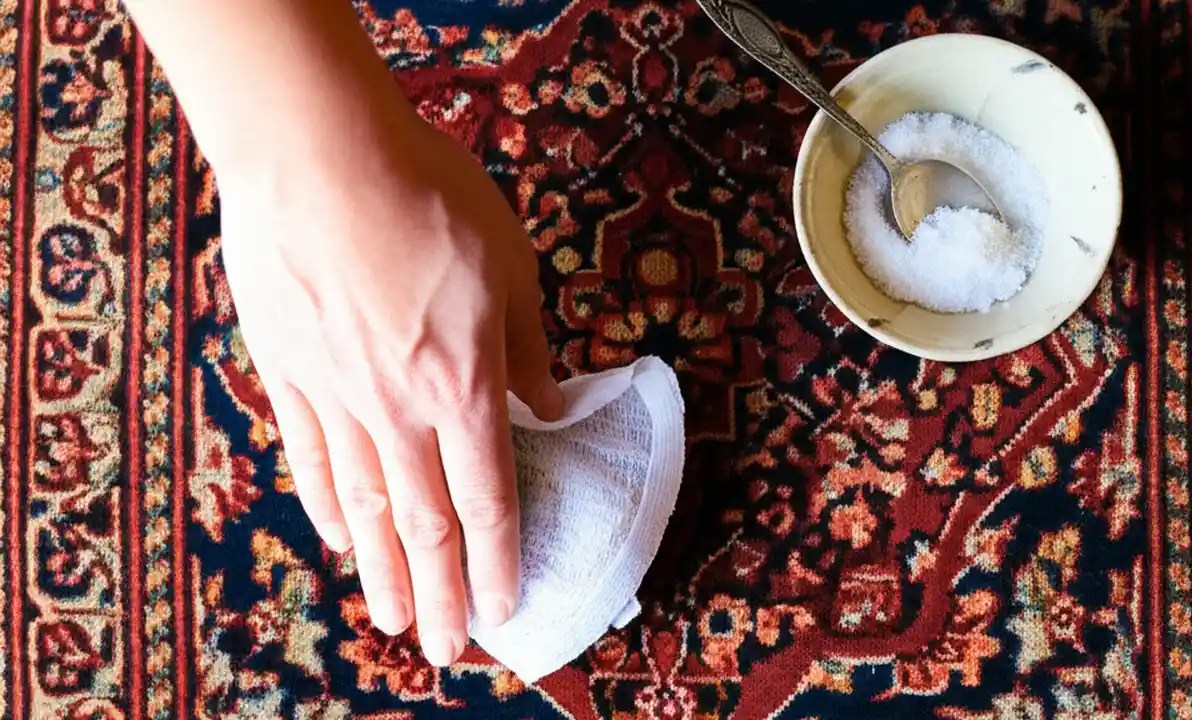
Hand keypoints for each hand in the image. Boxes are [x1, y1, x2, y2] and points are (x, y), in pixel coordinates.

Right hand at [216, 114, 563, 665]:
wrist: (318, 154)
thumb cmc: (425, 197)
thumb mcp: (509, 265)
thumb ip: (529, 346)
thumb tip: (549, 404)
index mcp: (464, 386)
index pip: (488, 499)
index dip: (498, 562)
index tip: (504, 609)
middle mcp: (399, 410)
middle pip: (424, 524)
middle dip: (441, 593)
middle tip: (446, 650)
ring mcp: (335, 397)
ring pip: (361, 507)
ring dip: (383, 571)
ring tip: (393, 620)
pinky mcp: (285, 373)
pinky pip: (307, 458)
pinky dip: (323, 508)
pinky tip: (336, 541)